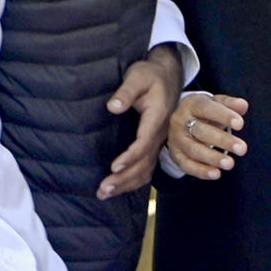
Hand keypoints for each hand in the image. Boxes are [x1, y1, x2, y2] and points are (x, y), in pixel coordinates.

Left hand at [98, 43, 183, 198]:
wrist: (167, 76)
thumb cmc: (149, 76)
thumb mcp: (137, 77)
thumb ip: (126, 92)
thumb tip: (113, 107)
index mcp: (157, 118)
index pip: (144, 142)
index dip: (130, 156)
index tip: (114, 167)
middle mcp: (160, 134)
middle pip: (144, 162)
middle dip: (124, 178)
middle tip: (103, 189)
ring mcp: (159, 142)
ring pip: (146, 170)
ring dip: (126, 184)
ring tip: (104, 194)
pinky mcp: (154, 146)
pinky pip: (146, 169)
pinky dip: (132, 182)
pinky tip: (118, 189)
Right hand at [167, 93, 248, 179]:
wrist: (180, 122)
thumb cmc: (204, 112)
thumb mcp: (215, 103)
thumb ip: (229, 104)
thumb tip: (243, 106)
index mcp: (191, 104)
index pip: (206, 108)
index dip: (223, 116)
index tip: (240, 124)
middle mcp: (180, 121)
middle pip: (201, 131)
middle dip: (222, 140)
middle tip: (242, 149)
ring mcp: (176, 139)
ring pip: (193, 150)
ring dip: (212, 158)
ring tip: (230, 164)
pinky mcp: (176, 155)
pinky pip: (187, 165)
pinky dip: (201, 171)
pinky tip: (216, 174)